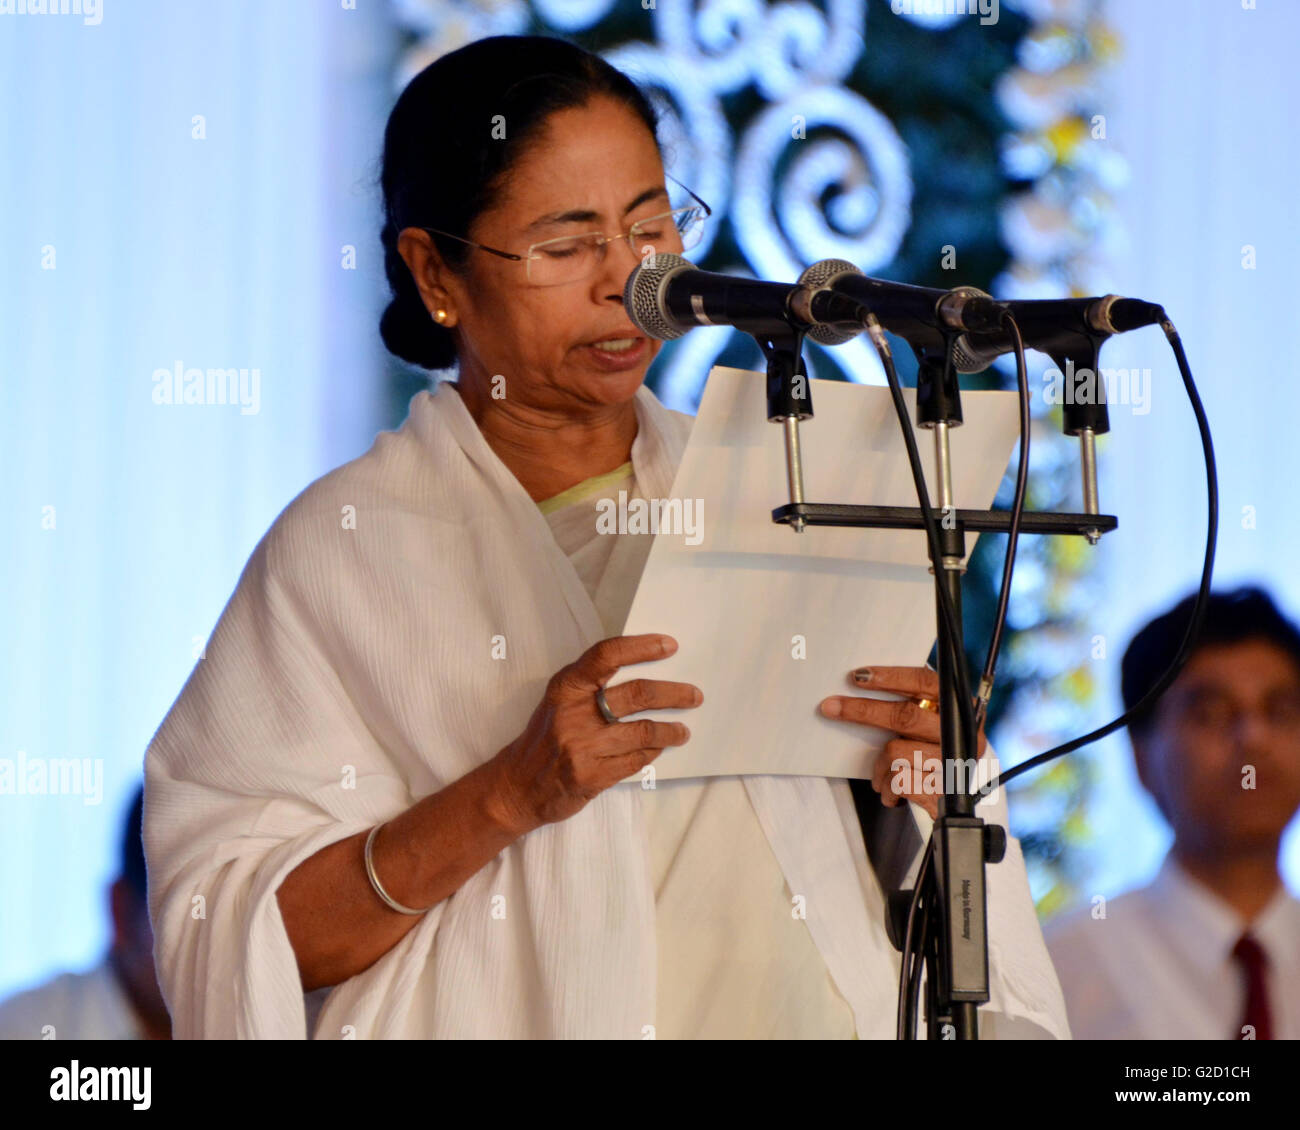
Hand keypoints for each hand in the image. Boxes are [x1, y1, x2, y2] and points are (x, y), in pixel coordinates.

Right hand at [492, 634, 701, 831]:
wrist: (517, 786)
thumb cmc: (545, 737)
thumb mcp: (560, 701)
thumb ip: (592, 685)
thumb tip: (647, 672)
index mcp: (566, 687)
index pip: (607, 655)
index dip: (641, 647)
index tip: (669, 645)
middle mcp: (573, 713)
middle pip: (638, 694)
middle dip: (673, 694)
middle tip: (693, 695)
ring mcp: (582, 746)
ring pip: (644, 731)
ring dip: (671, 730)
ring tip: (682, 730)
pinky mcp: (592, 776)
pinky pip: (636, 760)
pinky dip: (653, 753)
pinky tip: (659, 748)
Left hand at [819, 665, 986, 818]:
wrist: (950, 806)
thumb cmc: (928, 757)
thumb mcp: (927, 727)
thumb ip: (908, 706)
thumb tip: (859, 685)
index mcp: (957, 709)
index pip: (924, 683)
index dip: (890, 677)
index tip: (857, 676)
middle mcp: (960, 734)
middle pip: (905, 716)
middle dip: (862, 711)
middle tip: (831, 707)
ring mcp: (953, 763)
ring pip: (896, 753)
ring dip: (879, 766)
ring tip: (882, 775)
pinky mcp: (943, 791)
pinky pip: (898, 781)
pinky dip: (887, 788)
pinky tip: (891, 791)